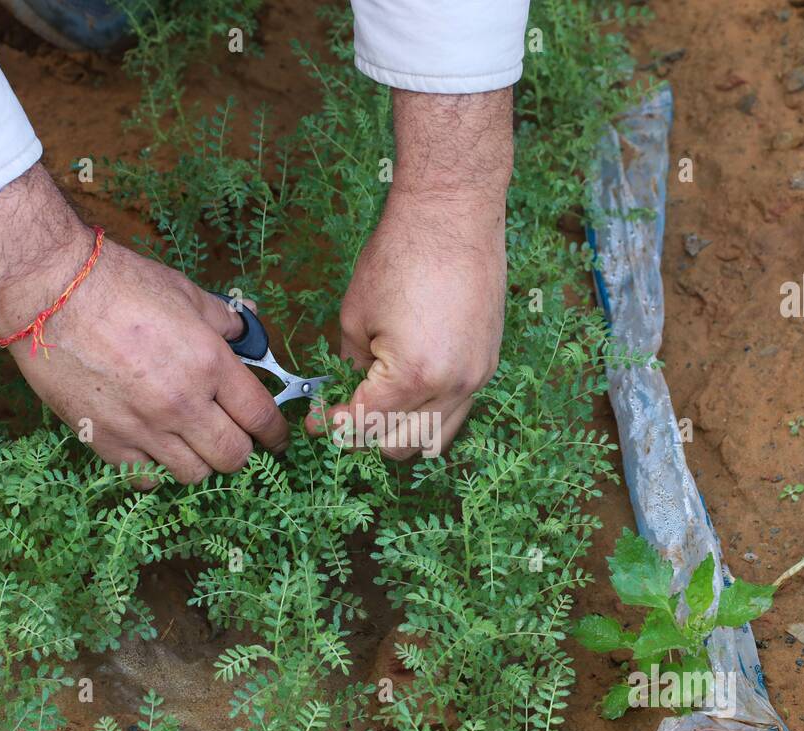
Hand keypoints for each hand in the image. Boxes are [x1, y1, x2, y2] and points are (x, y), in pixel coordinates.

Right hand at [0, 164, 287, 483]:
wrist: (48, 292)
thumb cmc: (118, 284)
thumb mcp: (185, 293)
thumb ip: (225, 320)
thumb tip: (248, 330)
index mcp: (210, 364)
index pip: (261, 417)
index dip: (276, 433)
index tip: (276, 438)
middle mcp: (182, 404)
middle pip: (233, 457)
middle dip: (241, 451)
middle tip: (233, 439)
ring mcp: (142, 427)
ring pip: (193, 474)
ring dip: (200, 462)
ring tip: (191, 444)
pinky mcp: (104, 441)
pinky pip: (145, 476)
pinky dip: (156, 468)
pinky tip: (153, 449)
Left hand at [306, 88, 512, 459]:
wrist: (454, 212)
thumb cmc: (401, 253)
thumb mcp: (355, 315)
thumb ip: (349, 366)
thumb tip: (343, 395)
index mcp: (413, 376)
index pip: (365, 424)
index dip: (333, 427)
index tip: (315, 421)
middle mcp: (452, 386)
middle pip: (399, 444)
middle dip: (365, 434)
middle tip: (342, 411)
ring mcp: (477, 379)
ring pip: (434, 439)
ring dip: (399, 430)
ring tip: (376, 404)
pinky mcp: (488, 366)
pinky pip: (456, 412)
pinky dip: (428, 414)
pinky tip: (406, 390)